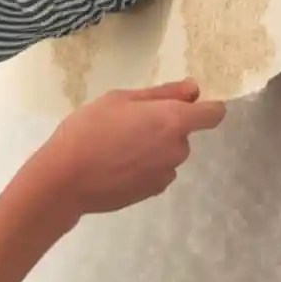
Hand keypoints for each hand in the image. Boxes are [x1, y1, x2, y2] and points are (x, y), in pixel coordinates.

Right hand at [25, 79, 225, 221]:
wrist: (66, 179)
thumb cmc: (89, 129)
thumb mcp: (119, 99)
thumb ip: (162, 94)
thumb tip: (193, 90)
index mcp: (173, 121)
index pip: (214, 114)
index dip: (204, 107)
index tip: (184, 105)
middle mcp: (178, 149)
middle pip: (184, 134)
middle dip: (165, 127)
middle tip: (128, 124)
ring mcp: (167, 173)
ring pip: (169, 153)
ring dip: (154, 147)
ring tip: (118, 147)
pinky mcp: (154, 191)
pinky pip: (158, 171)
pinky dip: (145, 166)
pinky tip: (117, 166)